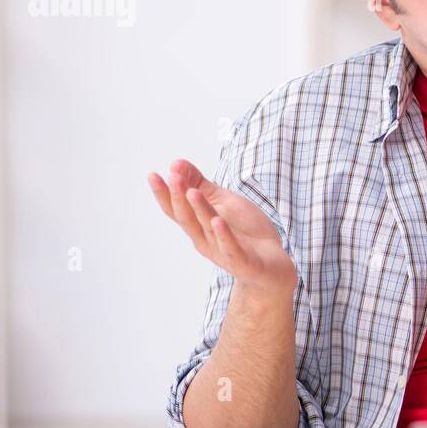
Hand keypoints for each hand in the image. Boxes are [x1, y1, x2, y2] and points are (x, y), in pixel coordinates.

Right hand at [147, 158, 296, 295]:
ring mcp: (222, 252)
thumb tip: (176, 163)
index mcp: (198, 226)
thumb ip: (200, 185)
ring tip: (191, 191)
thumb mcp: (223, 202)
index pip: (176, 210)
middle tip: (172, 177)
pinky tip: (217, 220)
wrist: (273, 264)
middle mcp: (205, 240)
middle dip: (178, 198)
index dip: (164, 194)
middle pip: (188, 218)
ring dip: (199, 210)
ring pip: (207, 229)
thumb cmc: (246, 231)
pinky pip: (231, 249)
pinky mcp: (242, 262)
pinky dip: (224, 236)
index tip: (153, 175)